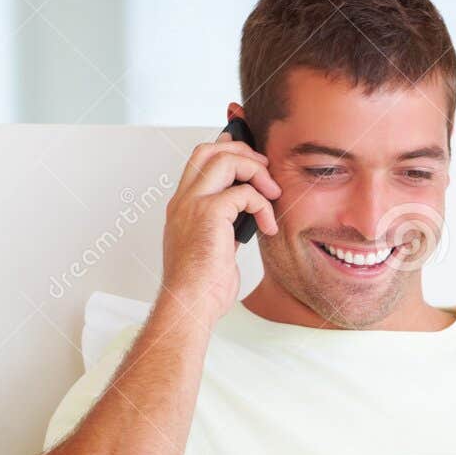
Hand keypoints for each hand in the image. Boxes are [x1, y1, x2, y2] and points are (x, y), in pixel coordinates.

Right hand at [157, 130, 280, 329]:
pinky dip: (263, 206)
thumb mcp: (214, 248)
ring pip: (225, 160)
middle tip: (266, 170)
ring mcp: (193, 205)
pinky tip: (269, 227)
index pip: (200, 161)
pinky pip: (244, 193)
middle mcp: (183, 200)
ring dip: (256, 173)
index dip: (226, 150)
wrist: (190, 304)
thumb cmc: (202, 287)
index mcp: (182, 206)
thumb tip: (245, 219)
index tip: (252, 161)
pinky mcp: (209, 214)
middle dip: (243, 152)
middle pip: (210, 150)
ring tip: (273, 195)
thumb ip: (223, 227)